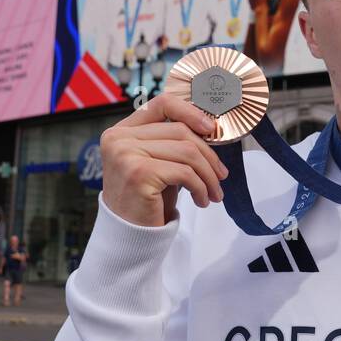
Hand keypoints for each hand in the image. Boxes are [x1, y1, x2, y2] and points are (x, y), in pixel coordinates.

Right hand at [99, 93, 228, 227]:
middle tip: (221, 176)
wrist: (130, 237)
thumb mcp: (158, 162)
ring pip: (187, 152)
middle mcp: (118, 139)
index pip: (161, 103)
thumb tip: (210, 126)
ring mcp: (126, 154)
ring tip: (213, 192)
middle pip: (180, 130)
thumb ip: (172, 141)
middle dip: (208, 155)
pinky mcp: (138, 173)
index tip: (211, 129)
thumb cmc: (147, 198)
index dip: (191, 111)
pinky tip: (201, 200)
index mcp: (121, 131)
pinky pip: (185, 172)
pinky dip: (200, 187)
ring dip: (208, 174)